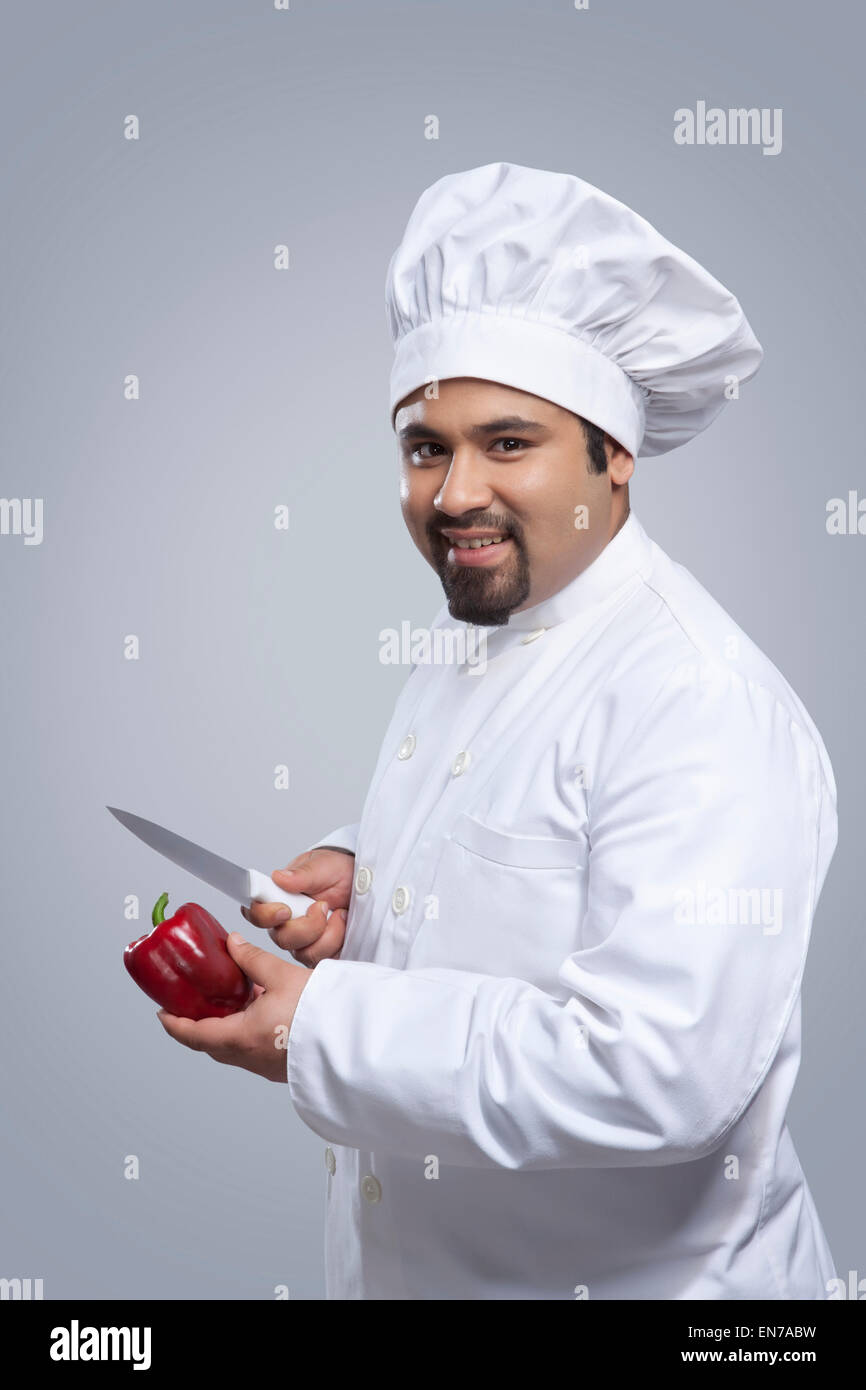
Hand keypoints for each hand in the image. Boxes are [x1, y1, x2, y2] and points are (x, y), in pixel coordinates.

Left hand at [157, 933, 309, 1081]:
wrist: (352, 1041)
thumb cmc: (320, 1012)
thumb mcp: (282, 974)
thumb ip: (252, 959)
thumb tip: (232, 944)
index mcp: (240, 1037)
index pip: (192, 1034)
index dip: (173, 1023)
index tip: (163, 1012)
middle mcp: (249, 1057)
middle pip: (210, 1045)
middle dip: (196, 1026)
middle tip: (190, 1005)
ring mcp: (266, 1066)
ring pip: (232, 1049)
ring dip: (222, 1029)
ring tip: (224, 1003)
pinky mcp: (282, 1066)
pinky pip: (252, 1050)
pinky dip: (244, 1033)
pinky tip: (256, 1013)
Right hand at [241, 847, 353, 966]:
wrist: (360, 882)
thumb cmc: (335, 871)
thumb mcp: (322, 865)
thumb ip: (302, 874)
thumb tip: (278, 877)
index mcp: (278, 899)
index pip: (256, 914)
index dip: (265, 916)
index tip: (285, 910)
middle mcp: (286, 923)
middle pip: (281, 939)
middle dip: (306, 926)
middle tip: (323, 905)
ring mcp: (303, 941)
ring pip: (304, 953)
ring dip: (327, 933)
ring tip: (338, 912)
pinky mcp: (322, 952)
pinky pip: (324, 958)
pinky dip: (338, 940)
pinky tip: (342, 923)